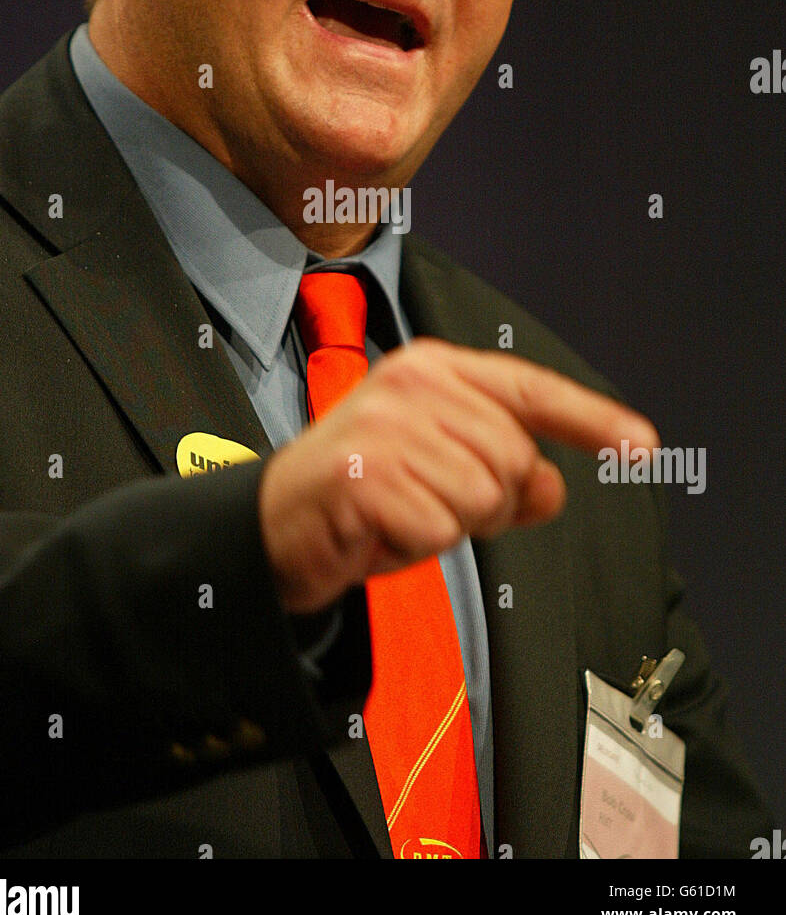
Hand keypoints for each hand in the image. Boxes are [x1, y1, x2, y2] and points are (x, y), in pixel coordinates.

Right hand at [258, 337, 658, 612]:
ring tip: (399, 513)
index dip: (591, 419)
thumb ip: (504, 473)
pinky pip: (440, 530)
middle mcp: (411, 385)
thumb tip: (553, 483)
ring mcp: (385, 426)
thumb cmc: (361, 493)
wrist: (273, 525)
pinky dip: (413, 545)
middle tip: (427, 503)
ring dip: (447, 525)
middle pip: (513, 458)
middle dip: (486, 500)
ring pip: (482, 497)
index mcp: (433, 369)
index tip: (642, 446)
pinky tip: (377, 529)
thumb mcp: (442, 476)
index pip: (528, 389)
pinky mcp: (364, 474)